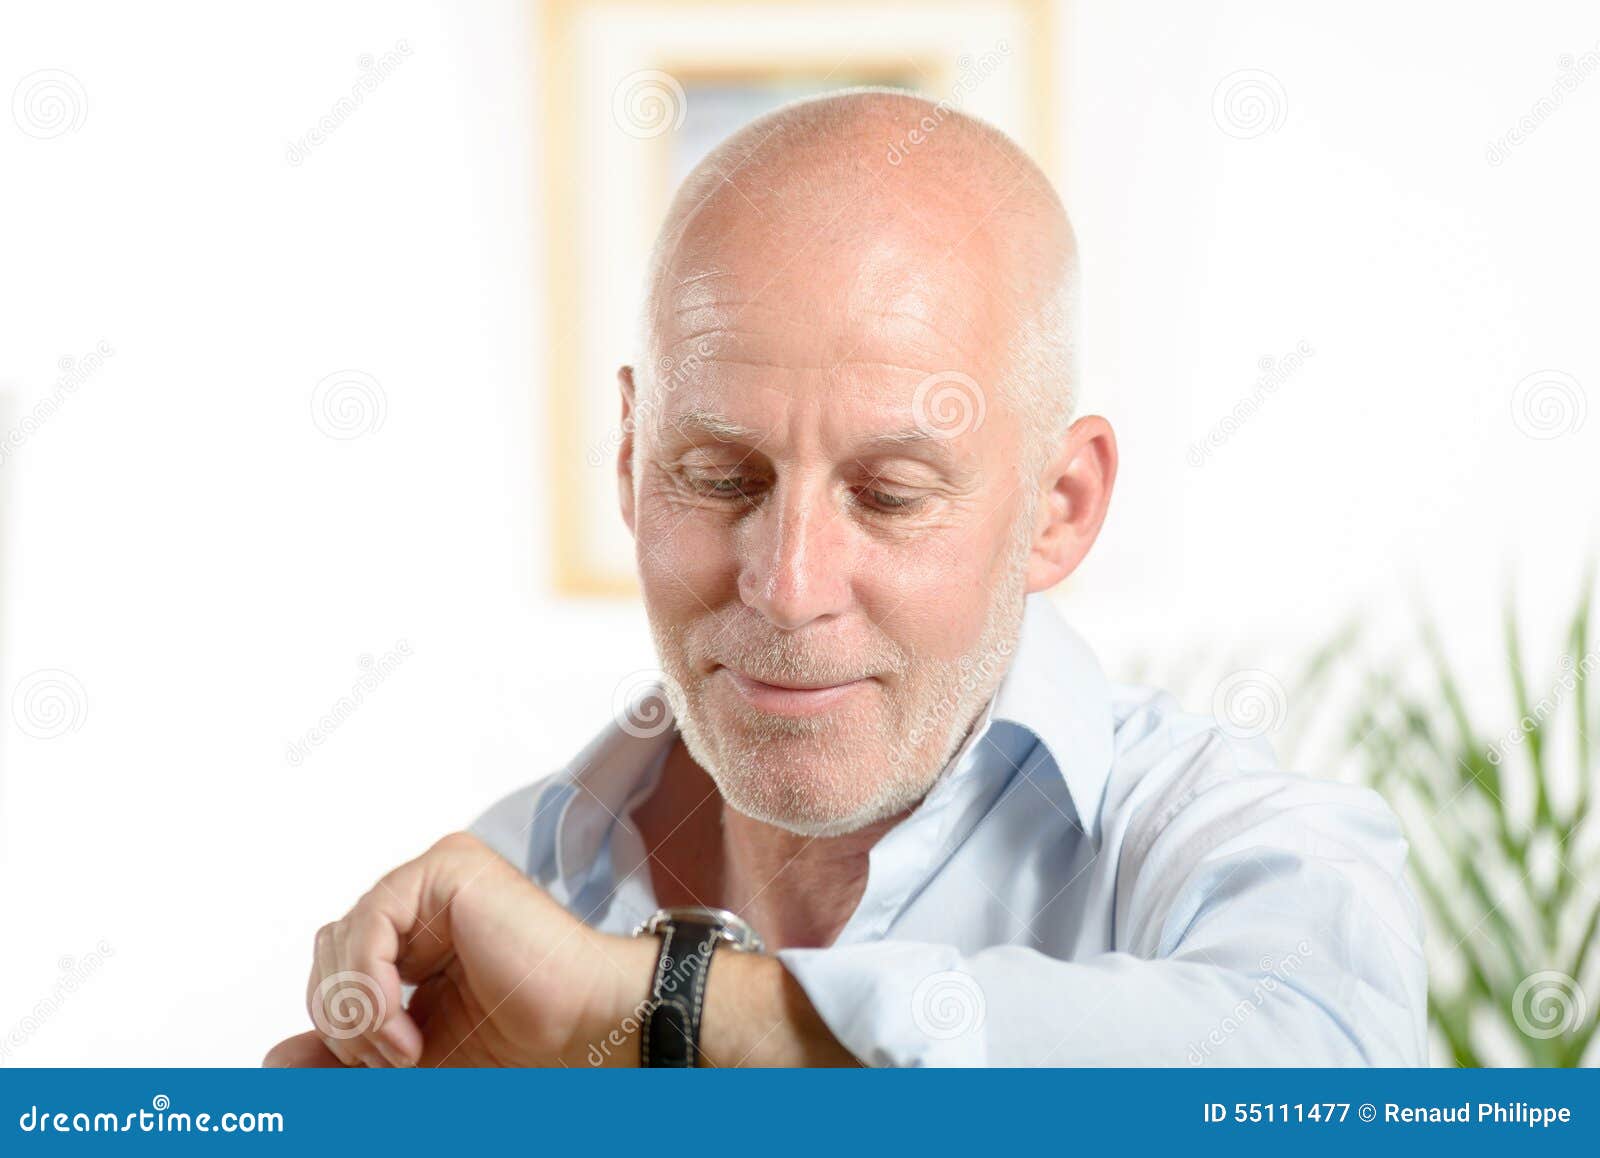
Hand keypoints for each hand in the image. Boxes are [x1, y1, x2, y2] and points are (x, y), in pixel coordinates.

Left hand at [262, 832, 656, 1067]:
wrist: (585, 1027)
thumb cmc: (520, 1040)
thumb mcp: (408, 1060)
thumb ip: (344, 1058)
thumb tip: (272, 1059)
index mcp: (418, 935)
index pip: (337, 965)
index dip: (339, 1025)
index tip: (383, 1069)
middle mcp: (424, 899)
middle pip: (331, 948)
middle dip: (344, 1021)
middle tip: (395, 1061)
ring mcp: (436, 878)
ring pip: (342, 937)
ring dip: (358, 1012)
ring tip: (404, 1049)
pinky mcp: (449, 868)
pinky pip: (370, 921)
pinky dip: (368, 984)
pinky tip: (402, 1023)